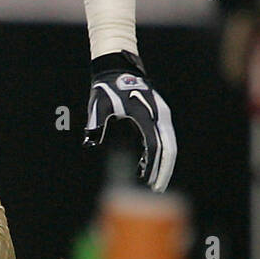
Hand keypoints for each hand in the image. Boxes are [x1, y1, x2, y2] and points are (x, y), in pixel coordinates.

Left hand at [83, 51, 175, 192]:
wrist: (118, 68)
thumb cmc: (106, 87)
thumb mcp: (98, 103)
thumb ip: (95, 122)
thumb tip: (90, 142)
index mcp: (146, 114)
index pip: (155, 146)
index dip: (151, 166)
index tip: (144, 182)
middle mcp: (160, 116)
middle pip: (169, 149)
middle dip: (164, 171)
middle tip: (156, 190)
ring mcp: (162, 116)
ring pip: (169, 145)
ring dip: (163, 165)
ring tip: (153, 184)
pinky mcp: (159, 117)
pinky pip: (163, 140)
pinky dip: (158, 155)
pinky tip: (145, 167)